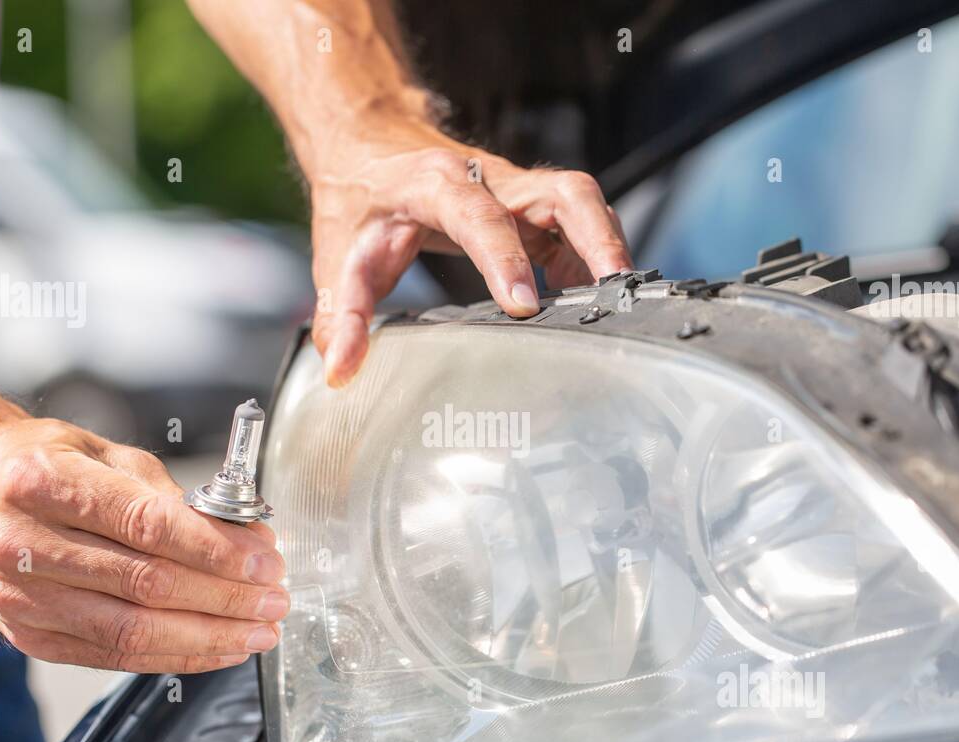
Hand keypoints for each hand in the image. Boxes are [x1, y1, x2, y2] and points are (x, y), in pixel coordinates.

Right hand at [0, 417, 287, 672]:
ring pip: (132, 631)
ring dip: (209, 637)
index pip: (147, 526)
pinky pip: (113, 656)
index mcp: (43, 482)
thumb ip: (173, 496)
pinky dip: (173, 656)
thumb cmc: (42, 463)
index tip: (266, 561)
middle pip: (146, 585)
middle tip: (275, 599)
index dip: (216, 550)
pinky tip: (215, 648)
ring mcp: (20, 597)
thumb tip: (245, 538)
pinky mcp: (27, 635)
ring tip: (258, 631)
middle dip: (226, 598)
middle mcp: (22, 543)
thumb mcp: (106, 453)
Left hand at [309, 121, 632, 385]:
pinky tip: (595, 300)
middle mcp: (489, 179)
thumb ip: (341, 315)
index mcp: (438, 185)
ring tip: (621, 300)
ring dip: (607, 245)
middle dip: (596, 236)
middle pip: (563, 192)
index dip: (504, 255)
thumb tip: (339, 371)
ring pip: (582, 202)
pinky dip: (594, 258)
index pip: (480, 214)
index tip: (522, 303)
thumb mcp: (337, 257)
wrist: (371, 153)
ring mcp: (518, 191)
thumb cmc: (359, 205)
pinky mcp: (533, 210)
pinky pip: (578, 225)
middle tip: (614, 288)